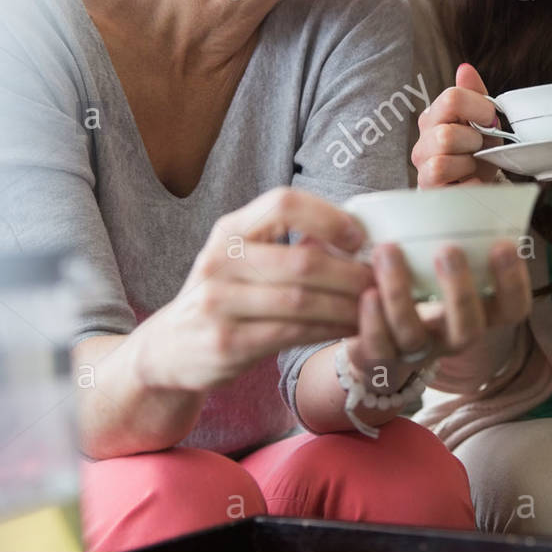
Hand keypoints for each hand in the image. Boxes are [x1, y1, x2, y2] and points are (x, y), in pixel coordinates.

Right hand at [136, 186, 372, 391]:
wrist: (168, 349)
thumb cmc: (223, 296)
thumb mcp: (240, 257)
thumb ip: (284, 241)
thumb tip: (357, 231)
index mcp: (229, 230)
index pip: (283, 202)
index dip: (328, 216)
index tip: (360, 237)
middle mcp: (220, 260)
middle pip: (302, 260)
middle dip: (352, 272)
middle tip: (383, 280)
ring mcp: (219, 302)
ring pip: (302, 300)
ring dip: (348, 305)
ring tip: (375, 306)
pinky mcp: (226, 342)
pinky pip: (292, 333)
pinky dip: (329, 329)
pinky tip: (350, 328)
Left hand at [345, 239, 532, 385]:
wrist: (377, 330)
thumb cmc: (420, 280)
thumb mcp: (441, 262)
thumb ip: (455, 239)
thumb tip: (465, 192)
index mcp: (479, 313)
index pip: (512, 308)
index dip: (514, 281)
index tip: (504, 244)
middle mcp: (453, 336)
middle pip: (468, 329)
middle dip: (460, 290)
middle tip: (448, 249)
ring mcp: (417, 351)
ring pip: (414, 334)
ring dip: (400, 293)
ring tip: (388, 250)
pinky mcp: (381, 358)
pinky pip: (378, 346)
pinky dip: (372, 320)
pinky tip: (367, 291)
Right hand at [412, 62, 500, 186]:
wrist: (475, 182)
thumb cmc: (476, 150)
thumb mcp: (481, 120)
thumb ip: (474, 94)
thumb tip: (465, 69)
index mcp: (434, 116)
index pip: (451, 99)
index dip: (479, 109)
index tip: (490, 120)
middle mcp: (423, 140)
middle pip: (446, 135)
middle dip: (473, 142)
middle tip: (480, 147)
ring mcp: (423, 167)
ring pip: (441, 162)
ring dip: (468, 164)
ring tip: (473, 164)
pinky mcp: (430, 191)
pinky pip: (448, 189)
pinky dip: (468, 185)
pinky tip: (473, 181)